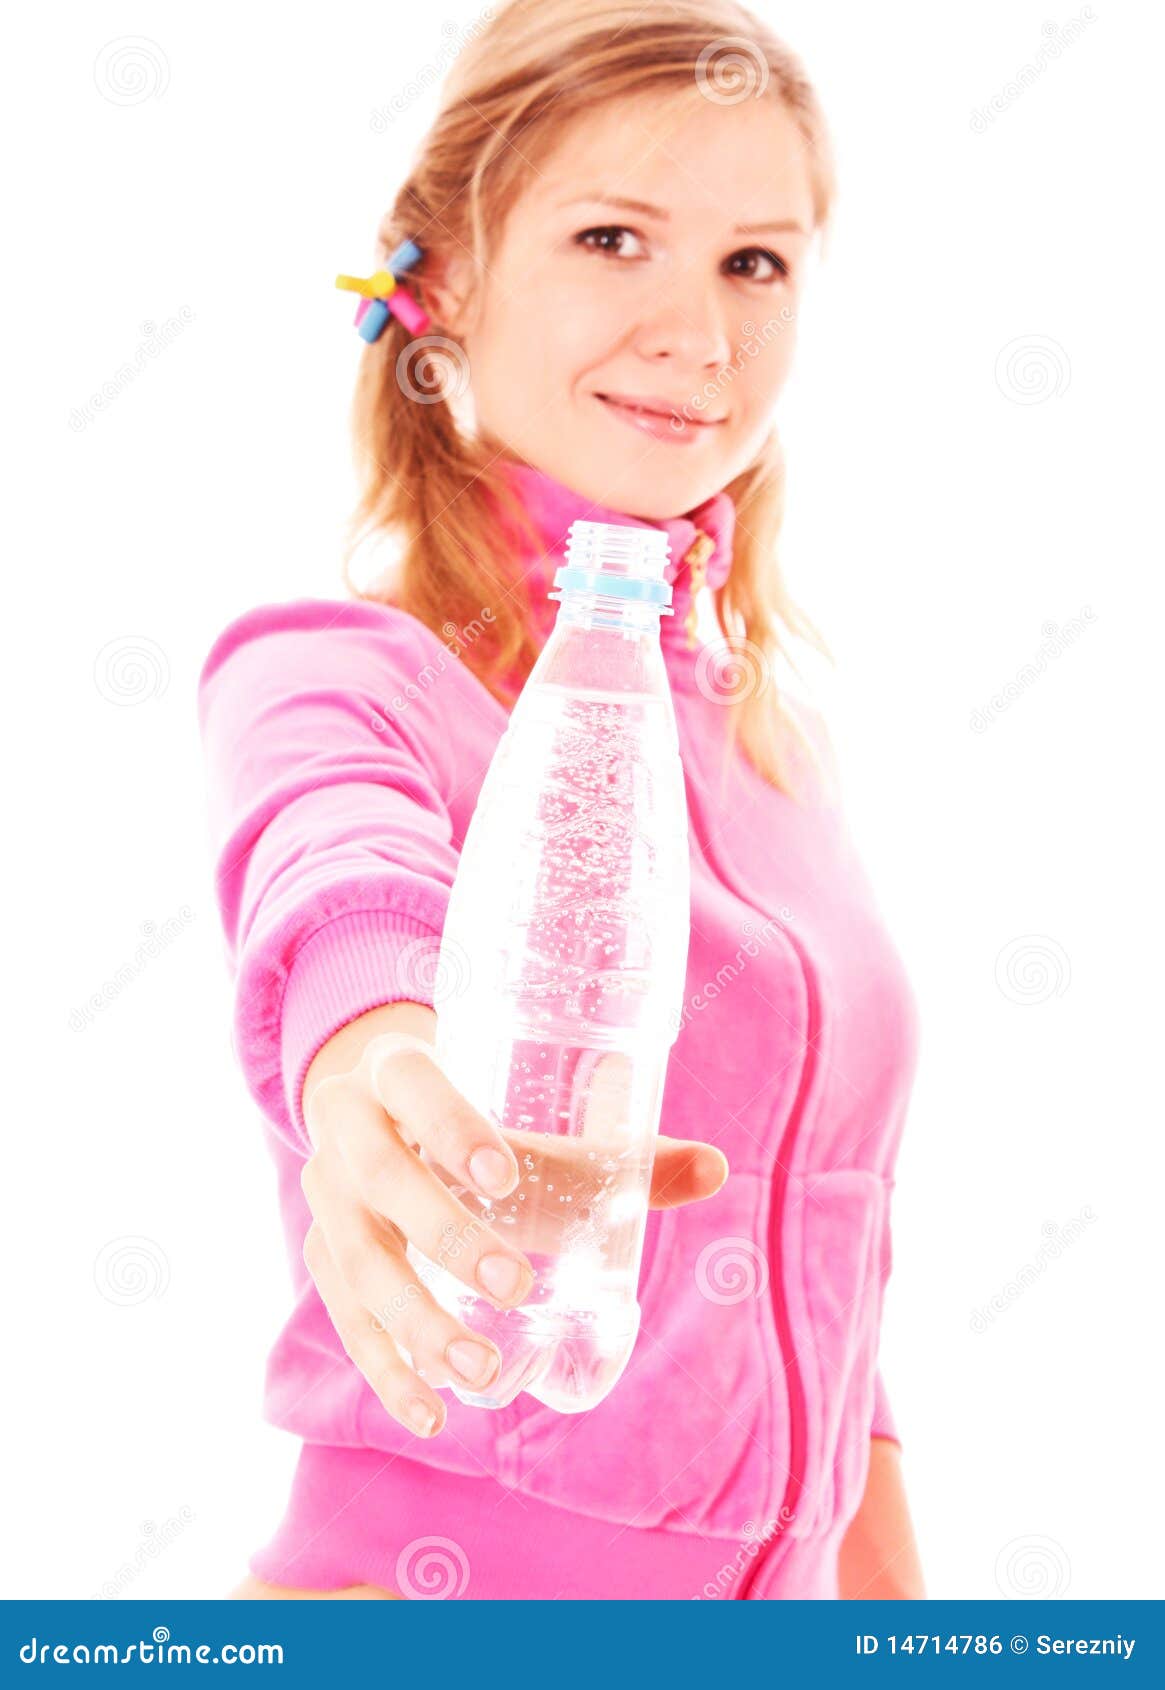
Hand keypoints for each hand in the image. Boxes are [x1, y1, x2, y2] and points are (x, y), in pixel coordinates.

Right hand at [298, 1008, 728, 1439]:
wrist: (376, 1117)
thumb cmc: (474, 1117)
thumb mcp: (529, 1118)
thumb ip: (619, 1151)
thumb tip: (715, 1170)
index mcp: (394, 1068)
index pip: (411, 1082)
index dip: (450, 1125)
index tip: (507, 1176)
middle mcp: (345, 1126)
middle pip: (381, 1178)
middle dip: (447, 1236)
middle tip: (515, 1286)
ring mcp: (324, 1195)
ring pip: (358, 1261)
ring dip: (417, 1322)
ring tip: (482, 1371)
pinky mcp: (322, 1256)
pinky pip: (345, 1319)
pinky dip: (388, 1371)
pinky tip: (432, 1414)